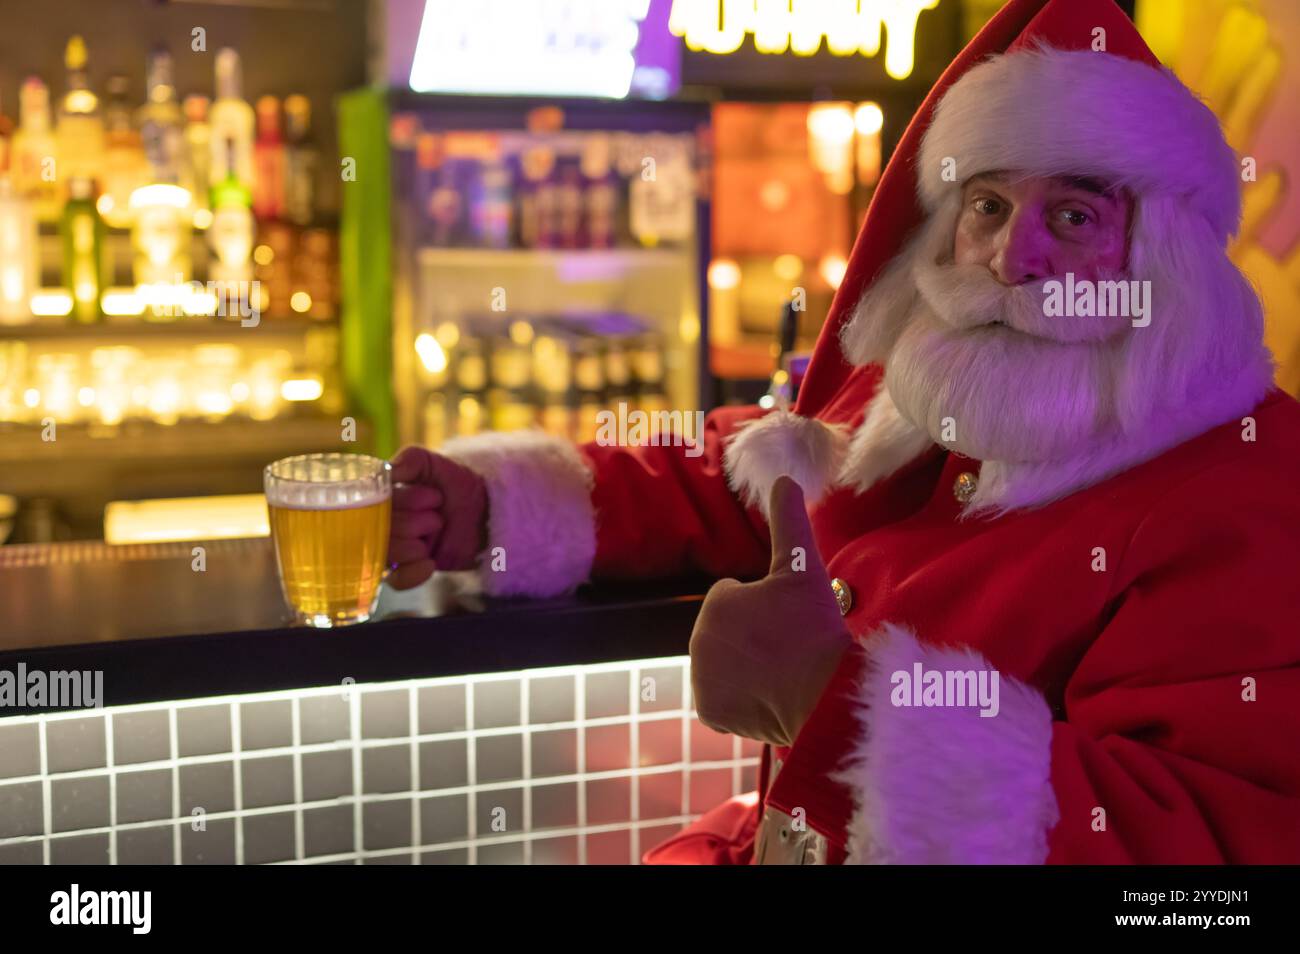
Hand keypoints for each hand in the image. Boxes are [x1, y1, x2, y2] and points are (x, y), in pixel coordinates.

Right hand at [386, 446, 488, 589]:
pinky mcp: (410, 568)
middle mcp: (383, 523)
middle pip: (377, 532)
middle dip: (412, 522)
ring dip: (411, 545)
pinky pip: (396, 581)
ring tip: (436, 531)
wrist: (486, 510)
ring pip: (384, 555)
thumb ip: (410, 460)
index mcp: (382, 497)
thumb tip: (387, 471)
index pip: (372, 505)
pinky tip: (430, 562)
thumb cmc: (457, 484)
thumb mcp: (434, 463)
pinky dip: (412, 574)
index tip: (433, 497)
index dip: (404, 503)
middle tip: (438, 514)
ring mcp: (396, 547)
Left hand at [689, 475, 852, 745]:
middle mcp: (697, 641)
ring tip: (781, 671)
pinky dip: (741, 699)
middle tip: (787, 647)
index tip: (788, 622)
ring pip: (727, 663)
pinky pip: (724, 698)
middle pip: (730, 633)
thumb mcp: (802, 569)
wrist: (823, 696)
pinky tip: (766, 694)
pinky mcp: (710, 711)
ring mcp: (702, 679)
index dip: (766, 609)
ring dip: (747, 665)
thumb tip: (784, 477)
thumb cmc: (815, 629)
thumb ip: (789, 521)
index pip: (737, 600)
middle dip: (752, 637)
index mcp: (716, 603)